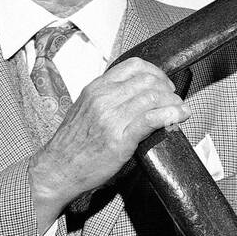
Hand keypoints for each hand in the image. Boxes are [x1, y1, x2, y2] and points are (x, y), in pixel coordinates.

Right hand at [29, 58, 189, 225]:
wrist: (57, 170)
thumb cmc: (72, 143)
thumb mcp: (85, 109)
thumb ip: (107, 97)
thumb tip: (135, 93)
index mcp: (96, 88)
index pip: (134, 66)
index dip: (156, 72)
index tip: (163, 84)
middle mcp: (103, 99)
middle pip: (148, 81)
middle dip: (167, 89)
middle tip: (174, 100)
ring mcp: (111, 119)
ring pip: (153, 98)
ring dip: (173, 102)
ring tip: (179, 110)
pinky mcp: (120, 140)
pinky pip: (151, 119)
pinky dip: (170, 115)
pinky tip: (179, 116)